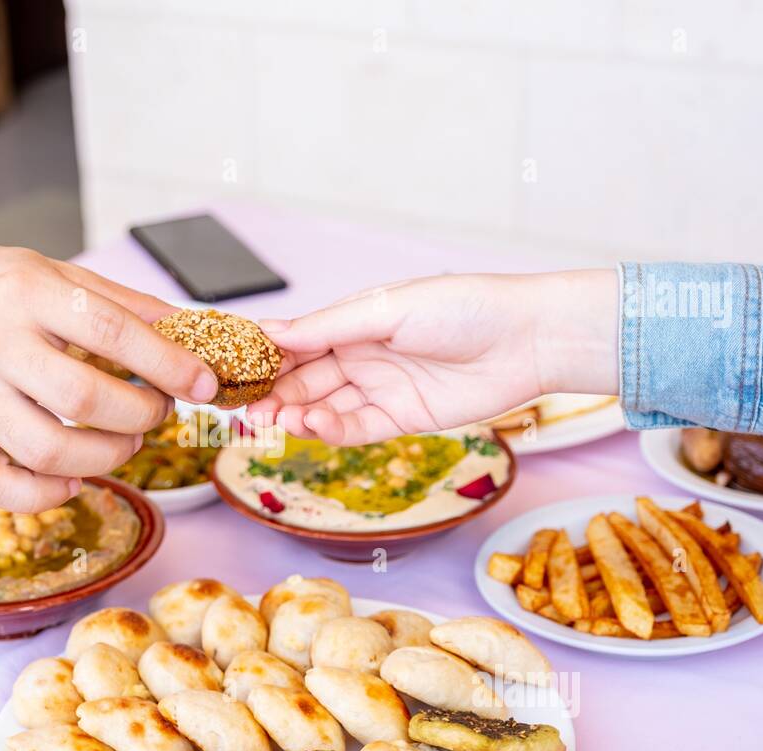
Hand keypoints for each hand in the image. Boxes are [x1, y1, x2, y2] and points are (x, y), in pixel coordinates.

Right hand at [0, 246, 217, 511]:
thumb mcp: (47, 272)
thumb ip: (119, 303)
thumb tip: (192, 330)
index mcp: (25, 293)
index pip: (110, 332)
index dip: (167, 363)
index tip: (204, 384)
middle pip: (83, 399)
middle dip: (141, 415)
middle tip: (156, 410)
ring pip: (47, 451)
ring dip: (106, 458)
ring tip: (125, 442)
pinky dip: (45, 495)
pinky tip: (71, 480)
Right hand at [248, 270, 618, 444]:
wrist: (526, 340)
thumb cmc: (463, 308)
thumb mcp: (387, 310)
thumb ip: (329, 327)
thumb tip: (272, 332)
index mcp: (355, 322)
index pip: (299, 342)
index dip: (267, 358)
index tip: (236, 372)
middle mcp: (363, 356)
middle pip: (305, 380)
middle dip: (273, 394)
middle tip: (245, 410)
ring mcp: (381, 389)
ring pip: (324, 407)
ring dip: (296, 415)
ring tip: (274, 421)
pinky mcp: (402, 419)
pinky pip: (355, 429)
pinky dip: (330, 431)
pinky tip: (311, 426)